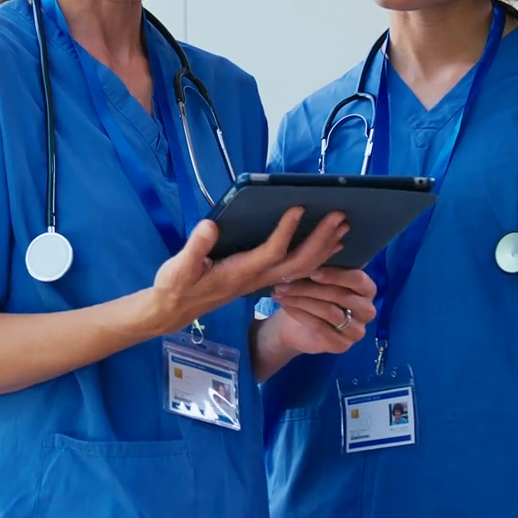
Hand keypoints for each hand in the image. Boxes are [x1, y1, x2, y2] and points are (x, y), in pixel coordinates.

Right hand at [140, 209, 347, 339]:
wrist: (174, 310)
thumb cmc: (176, 287)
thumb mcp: (179, 268)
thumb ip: (196, 247)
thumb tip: (210, 225)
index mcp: (239, 273)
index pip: (270, 252)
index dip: (286, 231)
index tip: (299, 208)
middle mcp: (256, 278)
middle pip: (298, 262)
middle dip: (320, 240)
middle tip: (339, 215)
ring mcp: (261, 281)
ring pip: (302, 268)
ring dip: (324, 248)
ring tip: (343, 227)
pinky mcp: (261, 279)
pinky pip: (297, 271)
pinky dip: (316, 257)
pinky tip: (327, 245)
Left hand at [265, 267, 376, 355]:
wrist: (297, 325)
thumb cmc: (312, 294)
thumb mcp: (318, 277)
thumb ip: (325, 264)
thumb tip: (322, 244)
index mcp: (367, 289)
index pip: (358, 280)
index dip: (336, 275)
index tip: (312, 272)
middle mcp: (367, 310)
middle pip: (341, 296)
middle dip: (310, 287)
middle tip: (284, 281)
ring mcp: (356, 331)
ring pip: (328, 311)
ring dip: (300, 299)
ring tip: (279, 292)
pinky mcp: (342, 345)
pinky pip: (320, 327)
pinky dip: (300, 314)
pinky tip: (285, 305)